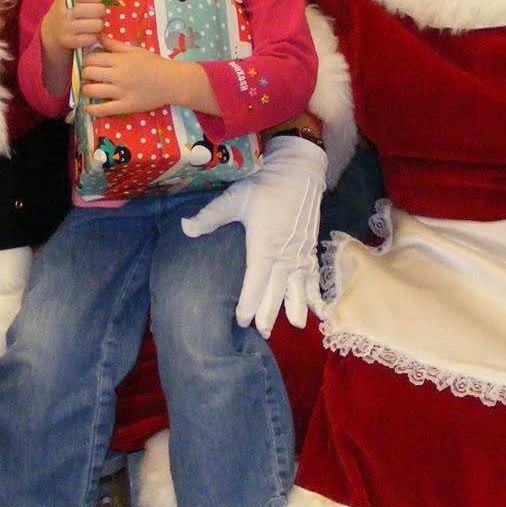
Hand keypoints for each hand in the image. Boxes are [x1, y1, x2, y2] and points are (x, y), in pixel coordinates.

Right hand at [43, 0, 111, 53]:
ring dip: (98, 25)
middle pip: (99, 9)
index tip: (92, 0)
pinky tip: (86, 33)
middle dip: (100, 11)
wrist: (51, 30)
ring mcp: (66, 27)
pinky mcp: (69, 41)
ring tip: (91, 23)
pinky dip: (93, 37)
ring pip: (98, 25)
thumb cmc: (70, 8)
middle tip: (93, 13)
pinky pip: (93, 38)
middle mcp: (65, 10)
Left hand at [79, 38, 191, 117]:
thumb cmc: (153, 63)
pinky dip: (91, 109)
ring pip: (91, 91)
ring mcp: (120, 92)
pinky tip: (88, 107)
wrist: (171, 81)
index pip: (91, 59)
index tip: (90, 63)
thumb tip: (98, 36)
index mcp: (119, 60)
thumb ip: (115, 45)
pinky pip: (103, 109)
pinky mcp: (125, 106)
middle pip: (88, 73)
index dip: (87, 60)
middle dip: (85, 73)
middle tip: (89, 75)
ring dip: (86, 89)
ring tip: (90, 88)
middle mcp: (117, 76)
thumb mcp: (134, 50)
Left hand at [180, 135, 325, 336]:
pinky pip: (314, 277)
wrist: (298, 173)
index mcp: (264, 245)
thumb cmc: (265, 186)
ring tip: (294, 326)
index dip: (249, 303)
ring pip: (298, 288)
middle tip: (263, 333)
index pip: (256, 282)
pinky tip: (320, 311)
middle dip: (269, 313)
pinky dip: (317, 295)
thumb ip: (210, 216)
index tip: (241, 321)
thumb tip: (184, 228)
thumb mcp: (235, 198)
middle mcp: (285, 254)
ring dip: (296, 307)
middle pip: (277, 290)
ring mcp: (300, 253)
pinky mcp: (310, 250)